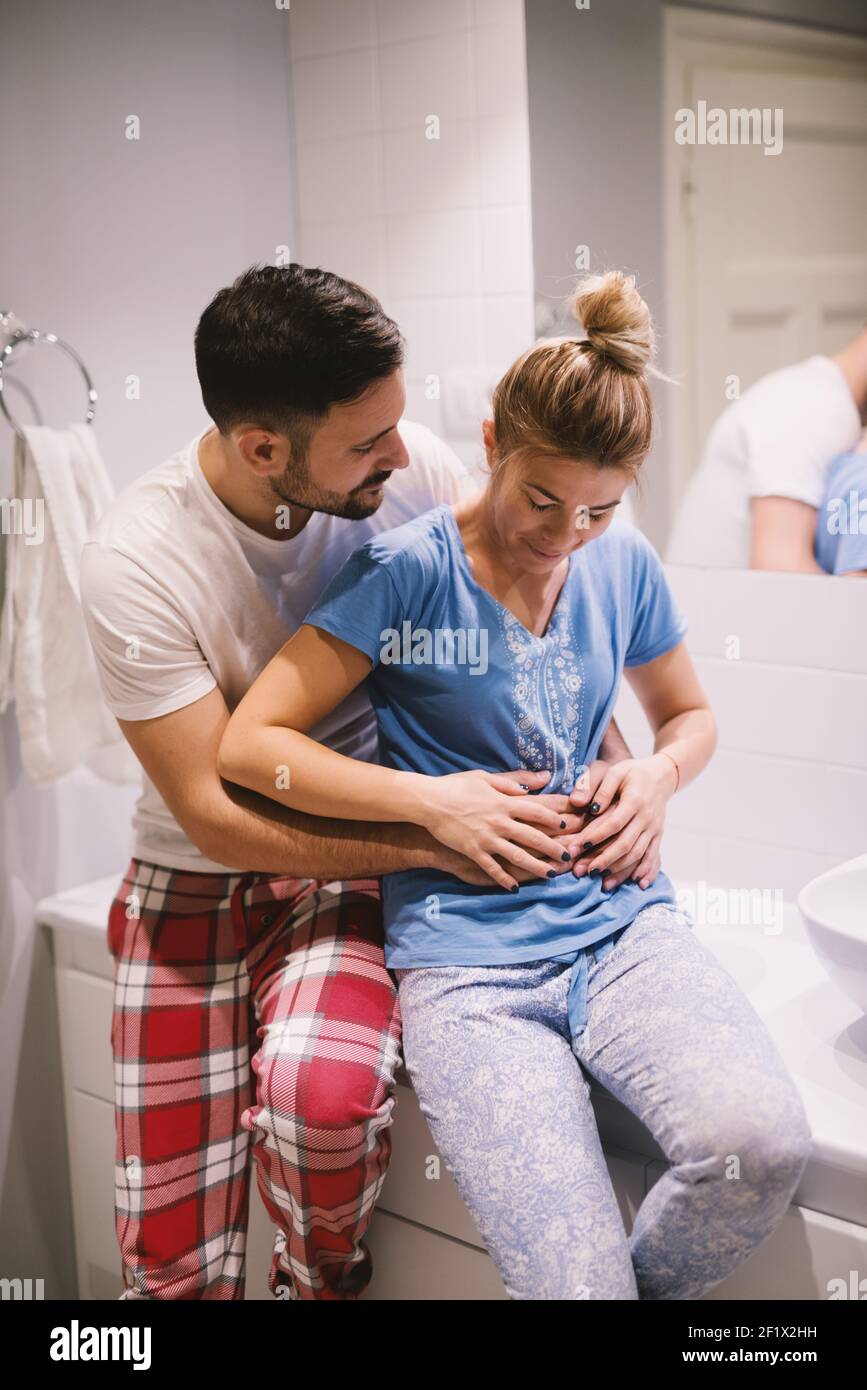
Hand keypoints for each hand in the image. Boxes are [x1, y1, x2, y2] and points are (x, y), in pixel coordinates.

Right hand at [416, 767, 587, 890]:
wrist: (429, 801)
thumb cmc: (457, 786)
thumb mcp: (487, 777)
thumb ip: (515, 781)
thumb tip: (543, 778)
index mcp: (504, 801)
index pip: (537, 811)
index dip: (555, 819)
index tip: (569, 826)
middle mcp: (499, 821)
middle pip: (533, 836)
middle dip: (553, 848)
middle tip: (569, 856)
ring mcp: (486, 838)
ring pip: (517, 855)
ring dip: (536, 866)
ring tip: (551, 875)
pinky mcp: (473, 850)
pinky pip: (492, 868)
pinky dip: (504, 879)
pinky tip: (515, 888)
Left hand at [566, 755, 676, 889]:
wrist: (662, 776)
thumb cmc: (631, 773)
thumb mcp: (613, 771)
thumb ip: (595, 784)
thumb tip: (579, 803)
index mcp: (634, 800)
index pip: (613, 823)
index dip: (595, 836)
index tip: (577, 847)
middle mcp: (647, 817)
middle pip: (626, 844)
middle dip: (604, 860)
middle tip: (584, 872)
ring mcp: (655, 829)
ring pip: (639, 854)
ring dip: (621, 871)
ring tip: (603, 884)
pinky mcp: (658, 836)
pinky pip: (654, 856)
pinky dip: (647, 871)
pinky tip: (638, 884)